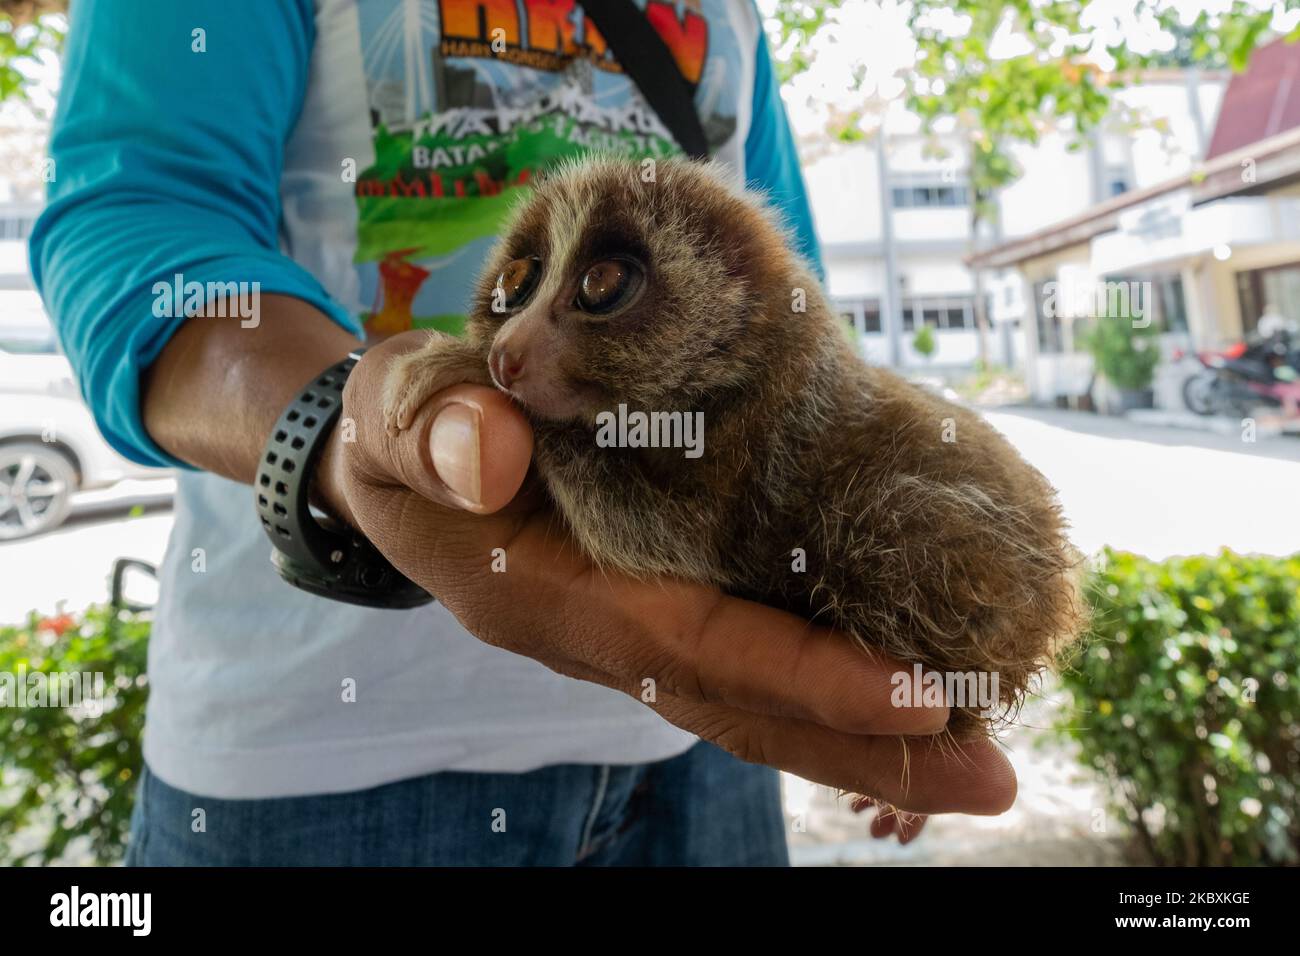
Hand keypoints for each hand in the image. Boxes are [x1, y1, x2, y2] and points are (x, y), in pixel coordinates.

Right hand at [317, 331, 1017, 815]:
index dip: (802, 679)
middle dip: (865, 749)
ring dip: (864, 732)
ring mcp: (636, 623)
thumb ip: (427, 427)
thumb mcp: (394, 410)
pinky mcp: (659, 596)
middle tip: (992, 778)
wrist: (395, 457)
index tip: (918, 698)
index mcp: (552, 598)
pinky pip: (751, 651)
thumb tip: (490, 451)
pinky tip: (909, 677)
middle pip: (746, 707)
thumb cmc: (402, 429)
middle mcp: (606, 633)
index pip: (693, 651)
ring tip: (979, 748)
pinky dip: (827, 676)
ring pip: (758, 694)